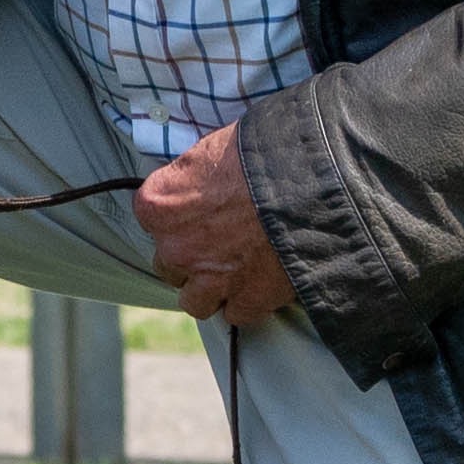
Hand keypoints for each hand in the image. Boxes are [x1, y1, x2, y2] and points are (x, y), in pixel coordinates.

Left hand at [135, 122, 295, 326]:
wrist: (312, 184)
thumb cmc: (262, 154)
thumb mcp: (214, 149)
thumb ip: (194, 174)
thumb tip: (196, 177)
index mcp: (157, 205)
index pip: (152, 222)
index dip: (179, 219)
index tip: (198, 214)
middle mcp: (174, 248)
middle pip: (170, 265)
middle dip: (192, 257)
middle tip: (221, 243)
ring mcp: (209, 280)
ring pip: (195, 301)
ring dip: (213, 289)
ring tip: (238, 271)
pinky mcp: (246, 301)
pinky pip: (236, 314)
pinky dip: (248, 302)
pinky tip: (263, 283)